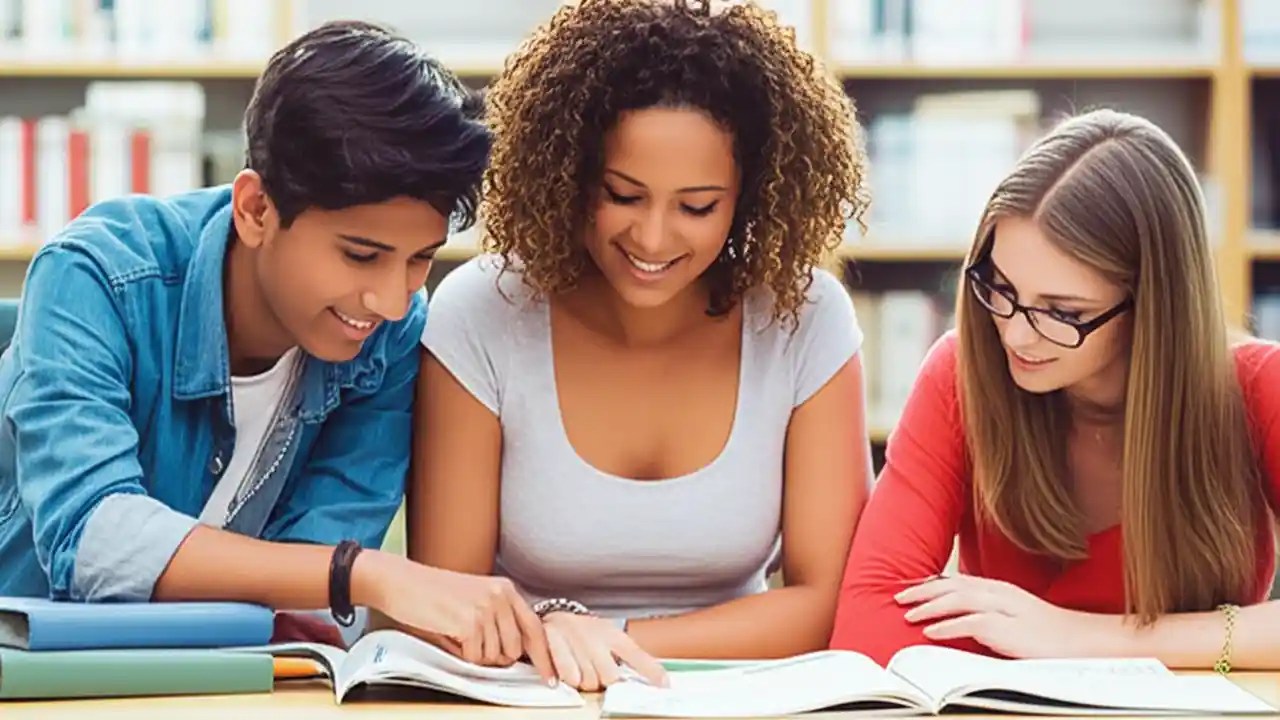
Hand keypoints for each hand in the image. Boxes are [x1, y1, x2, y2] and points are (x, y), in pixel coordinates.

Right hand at [352, 551, 555, 682]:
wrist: (402, 582)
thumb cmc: (432, 595)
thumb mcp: (473, 602)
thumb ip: (498, 621)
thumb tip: (516, 654)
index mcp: (505, 589)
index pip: (535, 629)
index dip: (544, 657)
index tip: (550, 677)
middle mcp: (501, 596)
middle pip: (514, 650)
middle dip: (494, 657)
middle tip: (470, 644)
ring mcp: (487, 609)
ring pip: (494, 657)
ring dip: (474, 655)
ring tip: (455, 634)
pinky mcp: (470, 622)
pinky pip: (474, 658)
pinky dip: (460, 655)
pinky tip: (448, 634)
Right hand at [543, 612, 668, 691]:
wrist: (556, 618)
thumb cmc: (588, 633)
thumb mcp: (613, 638)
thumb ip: (633, 658)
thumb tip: (660, 679)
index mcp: (612, 635)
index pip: (635, 654)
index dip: (651, 671)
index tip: (664, 684)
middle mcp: (595, 637)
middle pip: (608, 676)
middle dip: (603, 681)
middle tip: (598, 674)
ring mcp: (574, 640)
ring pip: (586, 680)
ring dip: (583, 681)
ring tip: (580, 670)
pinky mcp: (554, 643)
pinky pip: (565, 674)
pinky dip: (566, 680)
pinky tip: (565, 676)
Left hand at [895, 575, 1115, 658]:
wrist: (1083, 642)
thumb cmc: (1048, 634)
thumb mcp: (1015, 618)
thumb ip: (990, 615)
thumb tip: (962, 621)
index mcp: (1000, 589)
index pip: (958, 580)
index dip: (931, 583)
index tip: (910, 588)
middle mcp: (1000, 593)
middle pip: (952, 585)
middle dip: (922, 590)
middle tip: (898, 596)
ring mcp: (1005, 610)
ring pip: (958, 600)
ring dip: (929, 606)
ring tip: (908, 614)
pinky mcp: (1008, 630)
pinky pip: (971, 624)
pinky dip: (947, 627)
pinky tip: (931, 632)